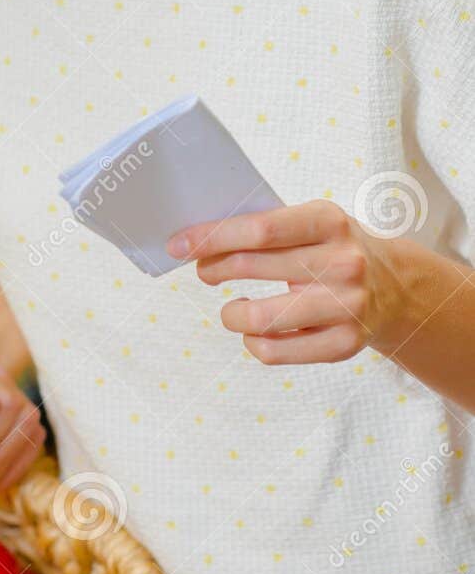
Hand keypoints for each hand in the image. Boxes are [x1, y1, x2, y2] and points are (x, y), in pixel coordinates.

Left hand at [166, 199, 408, 365]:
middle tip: (204, 270)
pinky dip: (253, 342)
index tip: (178, 244)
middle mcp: (343, 263)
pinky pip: (274, 351)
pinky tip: (257, 331)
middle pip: (252, 268)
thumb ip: (265, 227)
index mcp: (329, 222)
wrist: (395, 286)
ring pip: (258, 318)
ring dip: (230, 313)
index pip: (260, 229)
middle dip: (213, 268)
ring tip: (232, 308)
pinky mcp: (345, 344)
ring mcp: (347, 306)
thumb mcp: (312, 221)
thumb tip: (197, 239)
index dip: (212, 237)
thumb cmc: (331, 248)